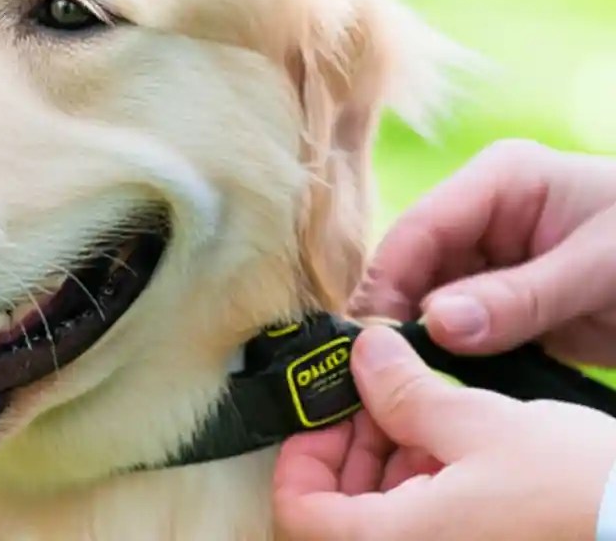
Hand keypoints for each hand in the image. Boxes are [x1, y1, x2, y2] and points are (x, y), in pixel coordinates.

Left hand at [273, 326, 615, 540]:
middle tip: (384, 397)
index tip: (331, 410)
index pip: (298, 512)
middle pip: (342, 515)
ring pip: (387, 522)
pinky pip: (431, 530)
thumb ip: (405, 394)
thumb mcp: (481, 426)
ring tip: (432, 416)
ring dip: (394, 467)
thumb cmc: (581, 491)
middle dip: (356, 451)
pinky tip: (460, 450)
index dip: (303, 453)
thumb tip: (364, 355)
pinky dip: (430, 492)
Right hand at [351, 140, 615, 366]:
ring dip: (423, 346)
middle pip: (415, 269)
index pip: (420, 229)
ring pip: (432, 306)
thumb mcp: (604, 267)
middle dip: (399, 319)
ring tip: (405, 388)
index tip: (372, 341)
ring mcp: (496, 263)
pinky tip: (442, 388)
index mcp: (501, 181)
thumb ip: (521, 296)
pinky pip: (464, 333)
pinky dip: (454, 362)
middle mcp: (485, 217)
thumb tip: (438, 324)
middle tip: (379, 377)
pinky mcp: (510, 305)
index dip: (389, 283)